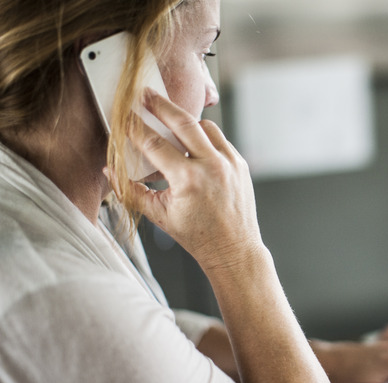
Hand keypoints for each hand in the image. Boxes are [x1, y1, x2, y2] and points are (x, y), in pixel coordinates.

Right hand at [113, 88, 261, 269]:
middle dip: (162, 105)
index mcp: (188, 179)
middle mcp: (212, 166)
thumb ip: (131, 191)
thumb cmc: (197, 235)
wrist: (233, 248)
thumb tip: (110, 172)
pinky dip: (204, 138)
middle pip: (183, 122)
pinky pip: (219, 140)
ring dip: (187, 123)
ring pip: (205, 127)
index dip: (136, 128)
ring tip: (170, 121)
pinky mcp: (240, 164)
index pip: (155, 144)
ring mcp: (230, 163)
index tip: (124, 116)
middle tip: (146, 93)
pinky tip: (192, 143)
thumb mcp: (159, 215)